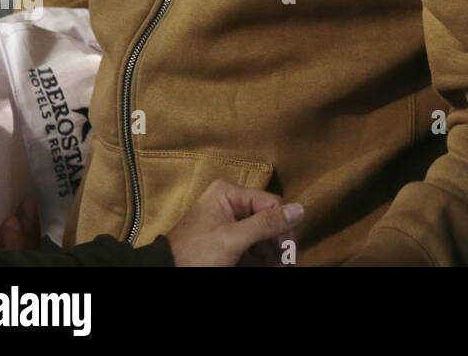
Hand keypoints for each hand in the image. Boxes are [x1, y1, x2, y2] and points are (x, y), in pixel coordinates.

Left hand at [164, 179, 302, 266]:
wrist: (165, 275)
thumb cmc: (196, 254)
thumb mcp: (232, 239)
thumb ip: (267, 224)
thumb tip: (302, 209)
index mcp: (229, 194)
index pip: (271, 204)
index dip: (283, 226)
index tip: (288, 251)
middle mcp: (231, 204)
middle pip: (267, 220)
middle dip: (276, 243)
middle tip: (284, 264)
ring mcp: (228, 224)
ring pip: (261, 236)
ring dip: (270, 254)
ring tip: (276, 268)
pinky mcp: (226, 243)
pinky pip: (250, 247)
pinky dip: (259, 259)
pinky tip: (267, 267)